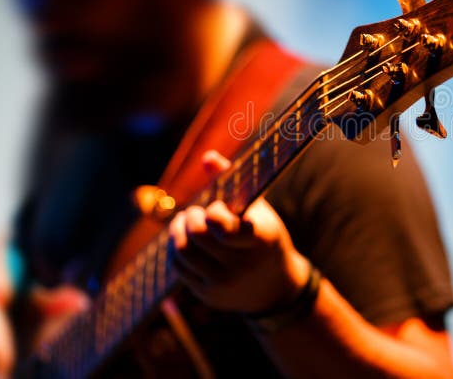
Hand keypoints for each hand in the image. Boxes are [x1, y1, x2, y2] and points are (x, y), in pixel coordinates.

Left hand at [168, 150, 308, 312]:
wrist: (276, 287)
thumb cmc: (266, 238)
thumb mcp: (259, 210)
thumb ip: (233, 181)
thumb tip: (207, 157)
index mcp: (260, 239)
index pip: (220, 225)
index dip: (213, 211)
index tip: (216, 208)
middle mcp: (243, 264)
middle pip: (196, 235)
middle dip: (191, 217)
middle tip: (194, 212)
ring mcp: (225, 283)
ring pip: (183, 252)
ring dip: (178, 231)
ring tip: (184, 223)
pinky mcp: (209, 295)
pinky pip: (179, 268)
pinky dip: (176, 250)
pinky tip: (183, 241)